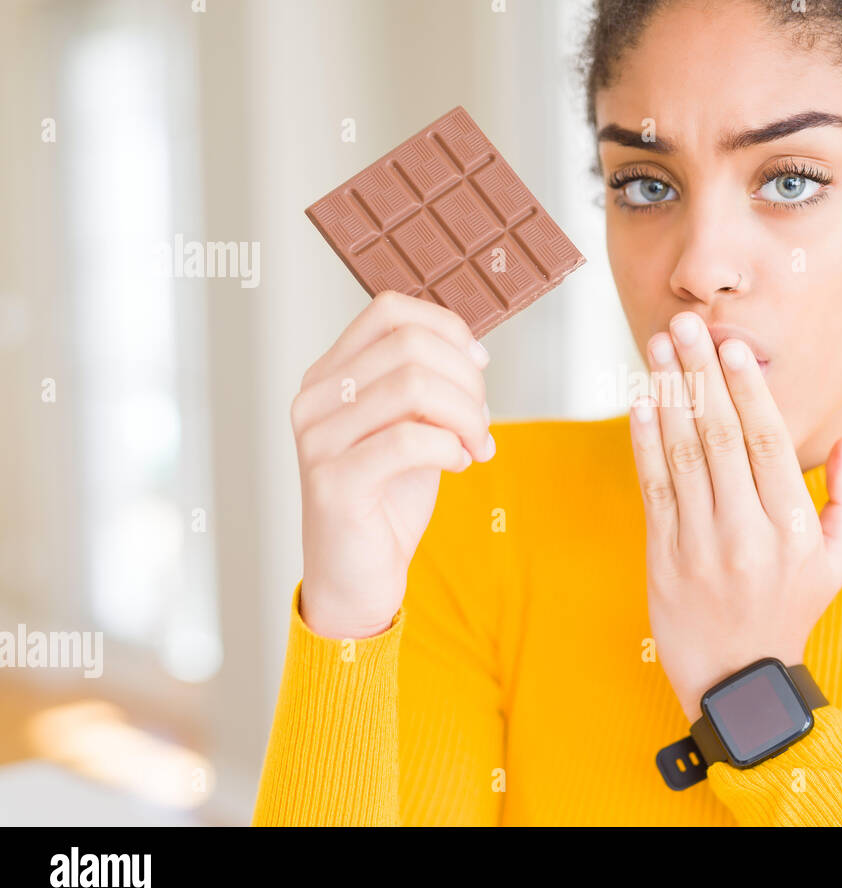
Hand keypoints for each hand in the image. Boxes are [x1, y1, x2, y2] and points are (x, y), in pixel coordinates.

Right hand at [292, 290, 493, 638]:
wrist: (355, 577)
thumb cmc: (385, 499)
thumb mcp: (410, 427)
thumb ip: (426, 385)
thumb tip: (472, 352)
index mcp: (329, 374)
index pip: (389, 310)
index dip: (448, 328)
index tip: (479, 365)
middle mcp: (314, 398)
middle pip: (411, 346)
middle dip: (467, 381)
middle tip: (481, 421)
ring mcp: (317, 439)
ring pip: (415, 387)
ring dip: (466, 415)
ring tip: (475, 444)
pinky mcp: (333, 482)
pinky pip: (410, 440)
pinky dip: (450, 448)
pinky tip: (458, 465)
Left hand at [629, 310, 841, 721]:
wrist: (737, 681)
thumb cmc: (791, 613)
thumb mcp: (837, 562)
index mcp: (793, 525)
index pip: (767, 439)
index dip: (746, 386)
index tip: (731, 344)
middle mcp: (746, 529)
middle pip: (720, 434)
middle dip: (700, 372)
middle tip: (687, 323)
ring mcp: (700, 542)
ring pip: (682, 453)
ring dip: (667, 394)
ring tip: (657, 348)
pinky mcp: (662, 556)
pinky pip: (652, 487)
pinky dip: (643, 441)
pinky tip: (639, 402)